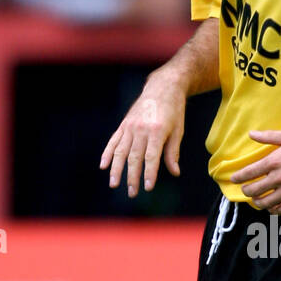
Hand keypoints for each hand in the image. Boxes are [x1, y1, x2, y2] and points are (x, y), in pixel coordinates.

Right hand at [99, 72, 185, 195]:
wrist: (163, 87)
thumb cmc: (174, 111)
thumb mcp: (178, 130)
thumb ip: (173, 152)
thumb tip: (175, 172)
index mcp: (156, 130)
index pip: (151, 157)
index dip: (149, 173)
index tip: (148, 187)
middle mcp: (140, 129)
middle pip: (134, 157)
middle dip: (132, 176)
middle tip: (132, 193)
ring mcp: (130, 126)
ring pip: (121, 151)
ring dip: (116, 169)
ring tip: (114, 184)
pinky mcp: (124, 124)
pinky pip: (113, 140)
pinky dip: (107, 153)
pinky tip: (103, 165)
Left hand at [230, 129, 280, 212]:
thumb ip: (269, 137)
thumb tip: (251, 134)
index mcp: (275, 161)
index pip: (249, 173)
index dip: (238, 177)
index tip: (234, 179)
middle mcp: (280, 177)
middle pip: (253, 190)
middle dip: (246, 191)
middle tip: (246, 189)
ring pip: (265, 203)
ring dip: (258, 202)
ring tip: (257, 199)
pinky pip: (280, 211)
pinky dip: (273, 210)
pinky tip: (272, 206)